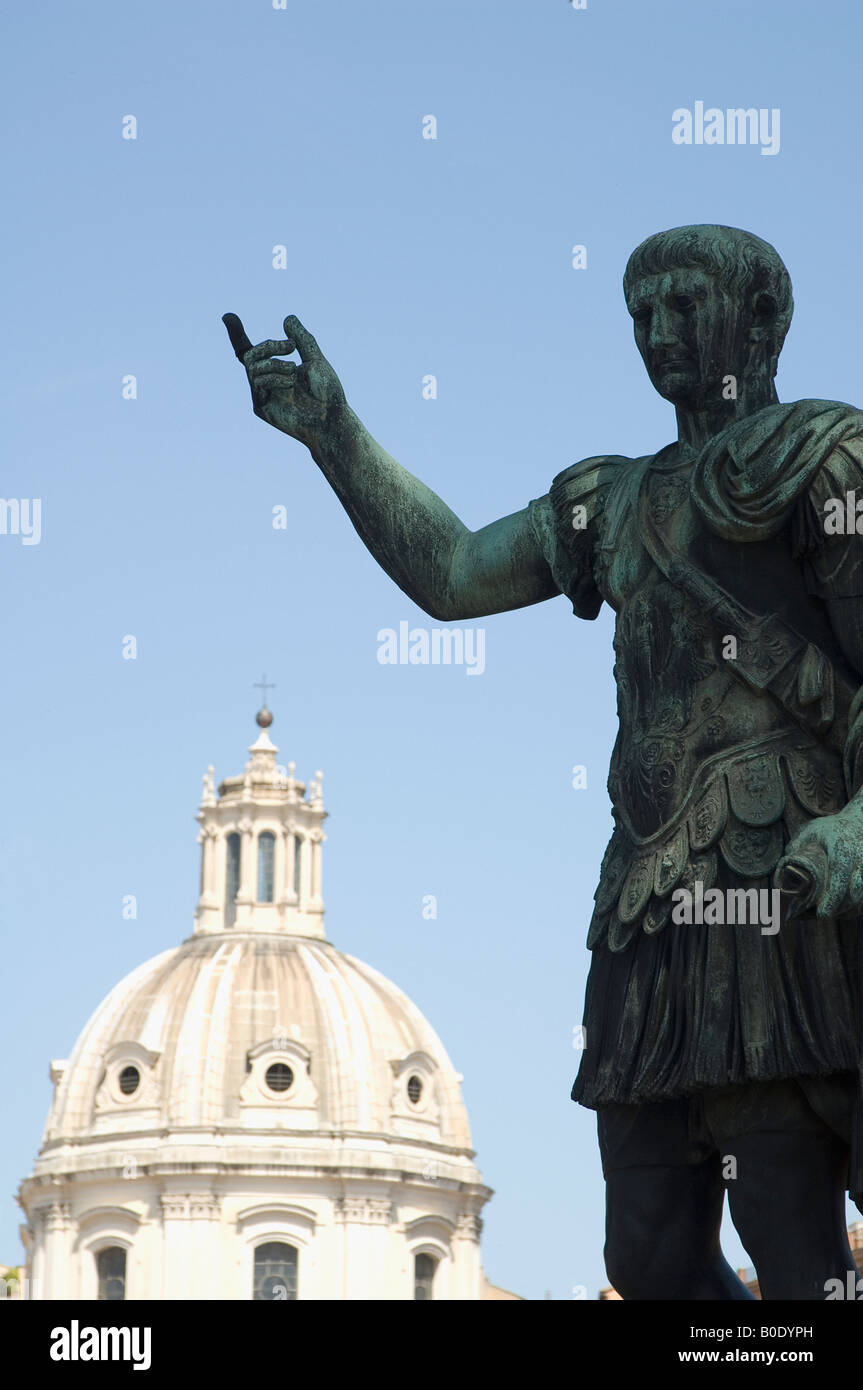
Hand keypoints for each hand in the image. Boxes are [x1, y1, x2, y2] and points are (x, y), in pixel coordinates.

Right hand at [222, 312, 347, 450]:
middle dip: (268, 346)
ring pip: (252, 367)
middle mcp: (266, 382)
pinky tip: (291, 383)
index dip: (237, 335)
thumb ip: (302, 340)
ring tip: (294, 370)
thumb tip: (287, 318)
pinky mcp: (261, 408)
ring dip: (274, 363)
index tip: (227, 316)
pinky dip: (274, 378)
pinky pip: (257, 383)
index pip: (253, 351)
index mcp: (276, 370)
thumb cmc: (327, 392)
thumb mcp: (315, 359)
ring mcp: (262, 395)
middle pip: (250, 355)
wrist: (330, 419)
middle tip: (291, 347)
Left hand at [774, 802, 862, 919]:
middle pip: (854, 890)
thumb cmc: (830, 828)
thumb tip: (783, 870)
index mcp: (841, 846)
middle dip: (839, 908)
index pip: (840, 873)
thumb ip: (796, 848)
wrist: (858, 821)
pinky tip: (844, 911)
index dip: (833, 895)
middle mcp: (859, 855)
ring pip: (862, 896)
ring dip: (848, 909)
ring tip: (831, 914)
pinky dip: (856, 906)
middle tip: (822, 916)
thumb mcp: (809, 831)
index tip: (822, 913)